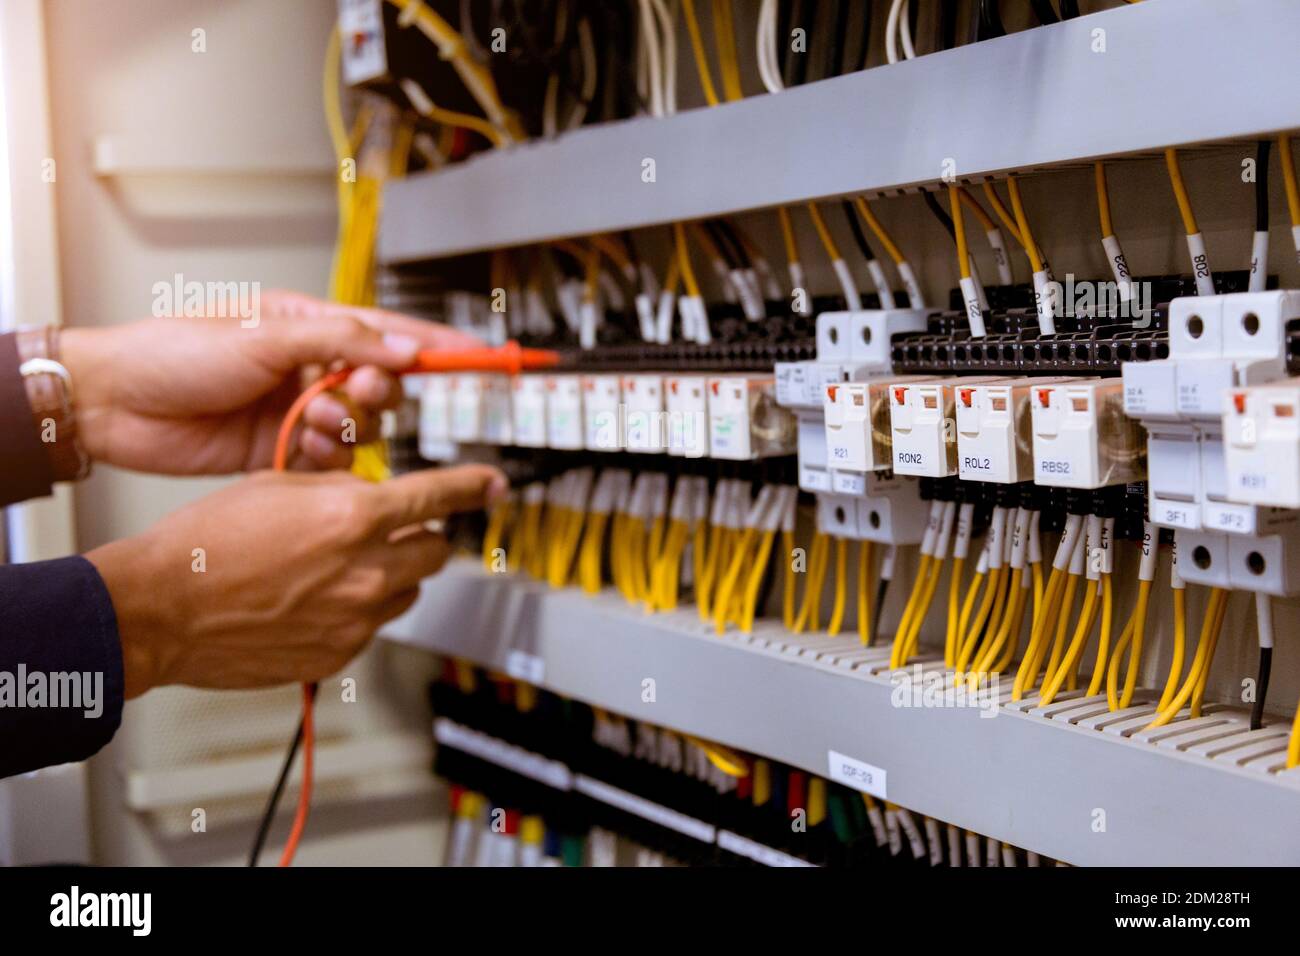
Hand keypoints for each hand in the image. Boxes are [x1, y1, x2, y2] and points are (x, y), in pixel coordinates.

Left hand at [61, 290, 479, 474]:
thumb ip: (340, 341)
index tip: (482, 355)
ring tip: (308, 420)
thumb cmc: (172, 353)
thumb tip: (401, 346)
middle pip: (382, 384)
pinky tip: (298, 449)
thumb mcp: (263, 335)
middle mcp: (309, 366)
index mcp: (308, 325)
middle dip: (378, 392)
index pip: (389, 332)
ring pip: (359, 428)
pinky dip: (324, 460)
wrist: (114, 405)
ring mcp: (295, 411)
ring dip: (344, 428)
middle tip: (357, 391)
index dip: (439, 345)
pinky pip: (329, 462)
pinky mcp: (280, 452)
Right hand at [86, 463, 505, 695]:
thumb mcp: (278, 487)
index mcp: (353, 518)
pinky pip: (373, 627)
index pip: (439, 497)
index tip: (492, 486)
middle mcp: (366, 571)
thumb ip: (340, 490)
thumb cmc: (205, 545)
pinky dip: (359, 611)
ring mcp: (356, 618)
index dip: (473, 487)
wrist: (163, 609)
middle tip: (388, 532)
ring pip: (409, 591)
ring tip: (337, 569)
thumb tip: (375, 494)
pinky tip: (314, 601)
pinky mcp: (339, 654)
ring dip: (391, 576)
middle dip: (420, 536)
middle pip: (436, 550)